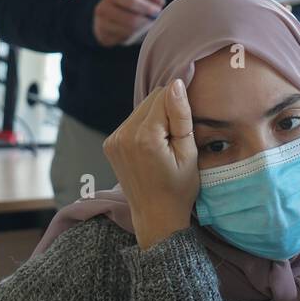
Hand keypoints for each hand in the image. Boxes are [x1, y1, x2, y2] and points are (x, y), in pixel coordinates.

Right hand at [93, 0, 164, 46]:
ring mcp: (102, 24)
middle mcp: (104, 9)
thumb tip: (160, 1)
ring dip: (142, 31)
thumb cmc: (123, 6)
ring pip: (129, 32)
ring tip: (149, 27)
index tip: (157, 11)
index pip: (132, 1)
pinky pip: (125, 40)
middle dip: (147, 22)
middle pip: (131, 20)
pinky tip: (138, 33)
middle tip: (156, 23)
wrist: (103, 18)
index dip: (147, 7)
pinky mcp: (104, 37)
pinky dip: (134, 37)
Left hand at [102, 80, 198, 247]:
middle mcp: (123, 135)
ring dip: (155, 119)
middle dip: (167, 112)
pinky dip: (144, 128)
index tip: (185, 129)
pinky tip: (151, 149)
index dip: (180, 107)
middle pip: (150, 99)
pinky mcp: (110, 143)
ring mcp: (113, 139)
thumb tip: (177, 85)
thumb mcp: (189, 154)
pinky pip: (131, 122)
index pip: (164, 96)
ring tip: (163, 146)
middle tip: (175, 140)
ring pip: (141, 109)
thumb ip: (182, 117)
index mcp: (145, 138)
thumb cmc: (179, 189)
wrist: (155, 216)